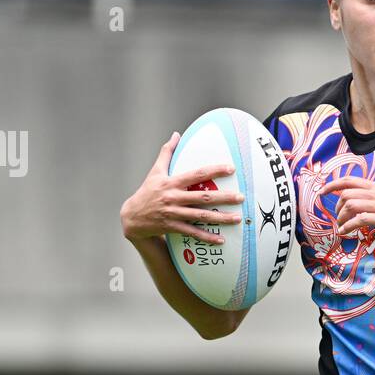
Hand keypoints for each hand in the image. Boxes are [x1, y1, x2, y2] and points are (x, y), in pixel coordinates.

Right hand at [120, 132, 245, 243]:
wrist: (132, 217)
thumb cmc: (147, 191)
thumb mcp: (155, 171)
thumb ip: (167, 153)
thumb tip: (176, 134)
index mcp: (172, 183)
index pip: (197, 174)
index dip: (214, 170)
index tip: (231, 168)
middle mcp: (174, 198)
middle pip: (203, 197)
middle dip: (224, 197)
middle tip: (241, 197)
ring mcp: (174, 214)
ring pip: (201, 216)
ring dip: (220, 218)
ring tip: (238, 218)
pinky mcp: (173, 227)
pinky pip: (192, 233)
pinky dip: (207, 237)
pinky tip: (221, 240)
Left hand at [320, 175, 374, 249]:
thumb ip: (370, 200)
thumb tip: (350, 203)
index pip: (350, 180)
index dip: (332, 184)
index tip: (321, 192)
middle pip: (347, 193)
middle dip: (337, 207)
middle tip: (337, 220)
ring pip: (351, 205)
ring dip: (341, 218)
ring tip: (341, 228)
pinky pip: (360, 219)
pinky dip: (348, 226)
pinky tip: (345, 233)